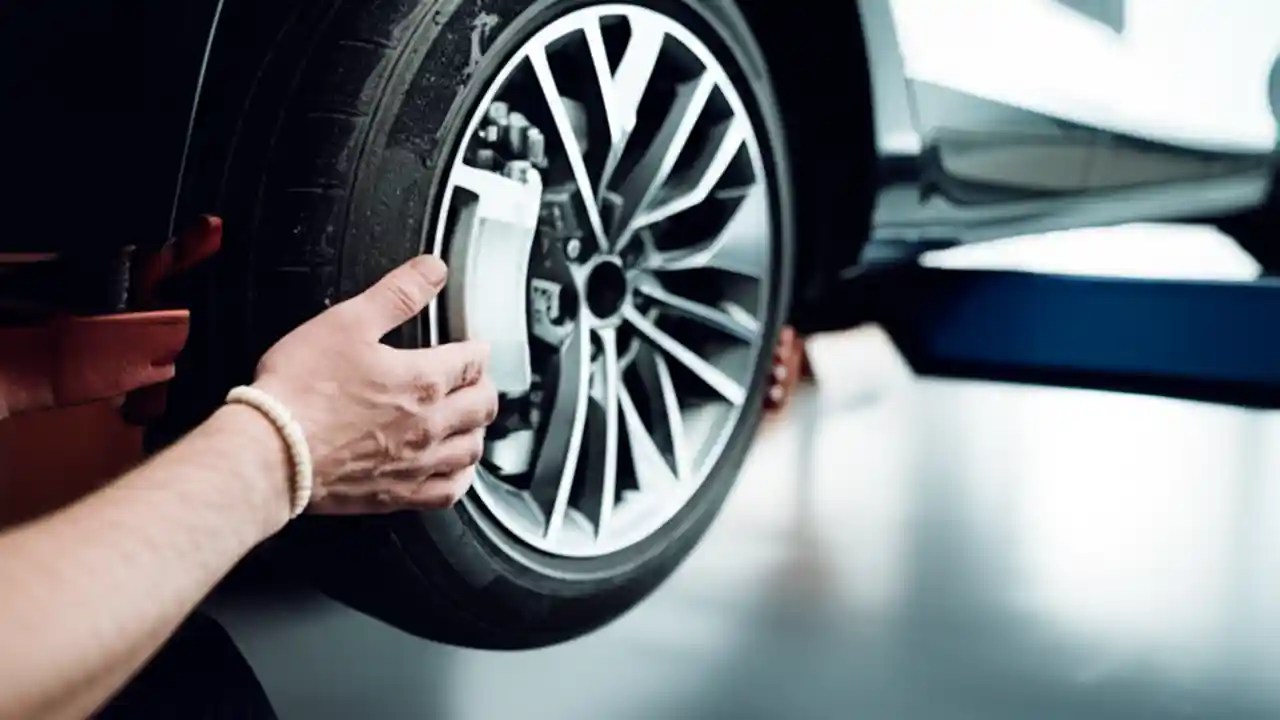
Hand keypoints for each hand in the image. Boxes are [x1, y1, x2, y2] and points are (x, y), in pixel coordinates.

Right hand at [252, 256, 496, 513]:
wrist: (271, 451)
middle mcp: (429, 425)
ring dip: (476, 431)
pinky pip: (448, 491)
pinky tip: (455, 470)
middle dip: (484, 388)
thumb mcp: (348, 322)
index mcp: (423, 380)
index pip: (472, 362)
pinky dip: (460, 477)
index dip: (476, 350)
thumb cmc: (300, 390)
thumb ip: (396, 294)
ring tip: (469, 422)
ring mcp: (415, 463)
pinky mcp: (397, 495)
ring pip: (471, 449)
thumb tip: (432, 270)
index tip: (473, 348)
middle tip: (476, 381)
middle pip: (482, 406)